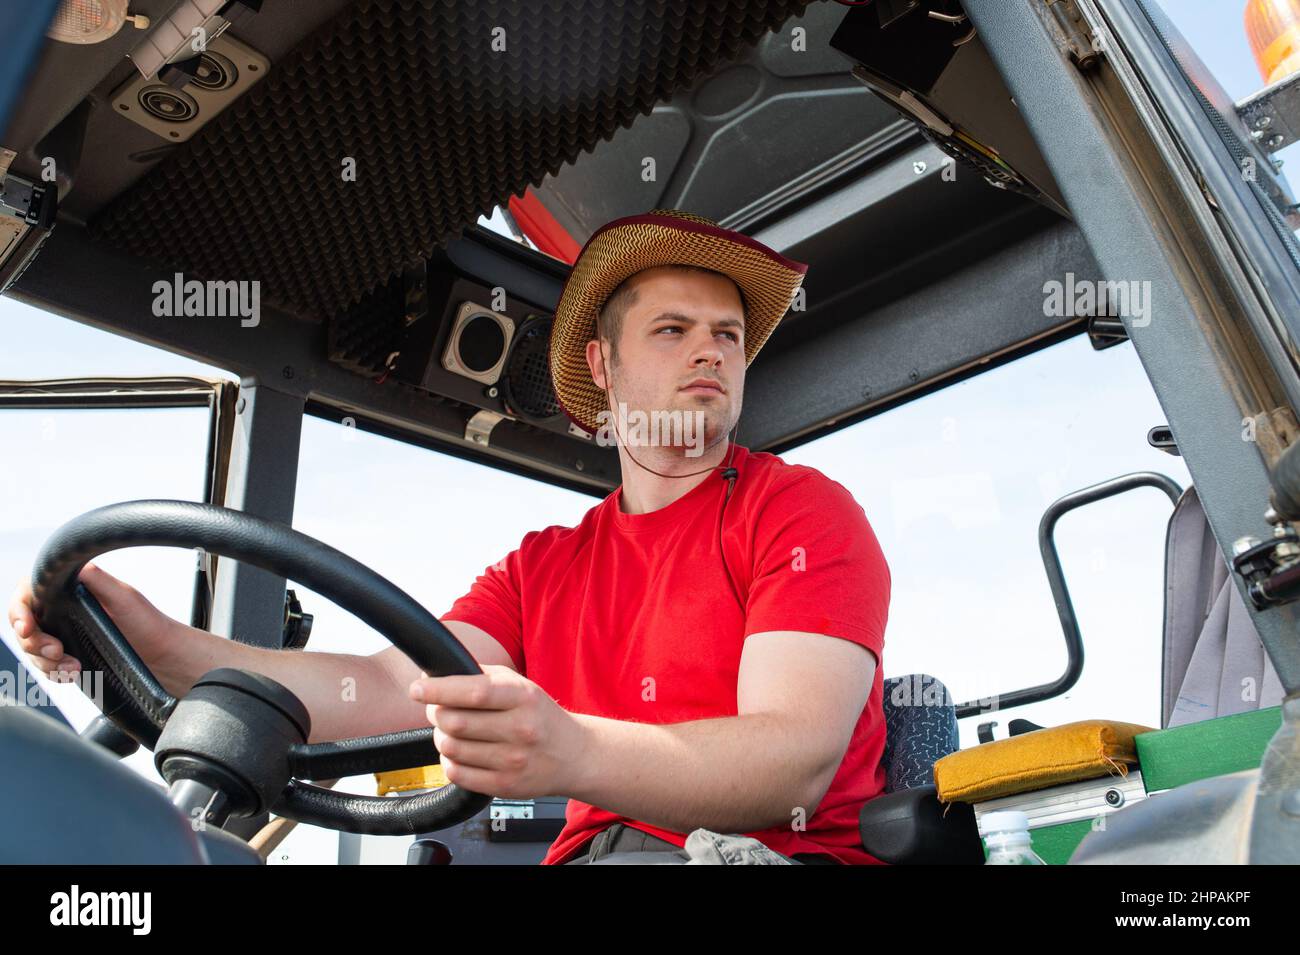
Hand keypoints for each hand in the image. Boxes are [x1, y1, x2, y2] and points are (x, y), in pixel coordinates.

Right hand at [8, 562, 180, 684]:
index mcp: (73, 591)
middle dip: (34, 643)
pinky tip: (73, 673)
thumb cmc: (149, 624)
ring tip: (72, 666)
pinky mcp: (71, 657)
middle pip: (25, 626)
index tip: (27, 627)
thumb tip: (74, 566)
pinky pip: (48, 668)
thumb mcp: (123, 597)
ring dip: (46, 662)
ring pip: (34, 650)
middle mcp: (66, 611)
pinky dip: (56, 673)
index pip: (29, 595)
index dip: (19, 611)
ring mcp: (67, 635)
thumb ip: (96, 579)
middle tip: (57, 651)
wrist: (164, 658)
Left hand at [408, 665, 588, 798]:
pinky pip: (457, 773)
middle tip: (437, 709)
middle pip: (455, 721)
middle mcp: (520, 729)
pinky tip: (460, 752)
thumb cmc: (540, 715)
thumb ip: (482, 676)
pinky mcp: (505, 785)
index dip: (439, 690)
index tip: (417, 688)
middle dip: (436, 713)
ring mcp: (513, 760)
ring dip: (442, 737)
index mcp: (523, 698)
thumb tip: (437, 674)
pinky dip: (449, 761)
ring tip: (452, 731)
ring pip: (452, 748)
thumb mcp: (520, 685)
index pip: (474, 691)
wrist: (573, 754)